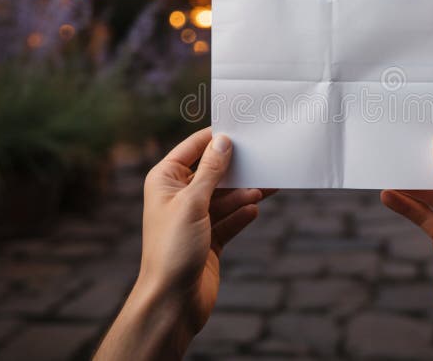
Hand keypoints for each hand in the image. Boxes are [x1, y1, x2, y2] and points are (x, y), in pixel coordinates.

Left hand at [95, 128, 270, 360]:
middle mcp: (178, 197)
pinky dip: (242, 214)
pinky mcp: (209, 240)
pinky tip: (255, 209)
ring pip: (225, 196)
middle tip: (263, 157)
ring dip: (244, 192)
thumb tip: (223, 140)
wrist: (172, 302)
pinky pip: (230, 219)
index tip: (243, 129)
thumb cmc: (173, 249)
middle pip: (213, 172)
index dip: (216, 138)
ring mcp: (194, 219)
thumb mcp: (193, 203)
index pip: (193, 148)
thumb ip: (211, 171)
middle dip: (237, 168)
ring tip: (268, 186)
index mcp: (165, 181)